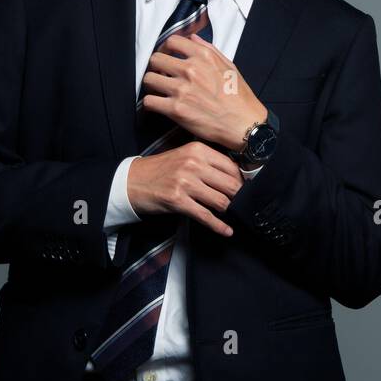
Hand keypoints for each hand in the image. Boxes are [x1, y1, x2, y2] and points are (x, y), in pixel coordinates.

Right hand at [127, 140, 242, 236]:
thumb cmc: (160, 170)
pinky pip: (205, 216)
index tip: (249, 189)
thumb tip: (235, 176)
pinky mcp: (178, 200)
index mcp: (197, 150)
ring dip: (230, 211)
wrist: (131, 182)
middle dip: (240, 197)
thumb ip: (208, 163)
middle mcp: (193, 164)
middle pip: (229, 184)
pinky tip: (226, 230)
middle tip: (246, 204)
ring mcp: (185, 182)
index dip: (242, 180)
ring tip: (235, 216)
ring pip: (220, 201)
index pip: (231, 166)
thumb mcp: (184, 156)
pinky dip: (218, 226)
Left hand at [140, 34, 267, 152]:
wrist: (243, 124)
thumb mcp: (229, 65)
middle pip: (156, 59)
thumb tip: (192, 39)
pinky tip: (158, 104)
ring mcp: (181, 89)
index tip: (167, 55)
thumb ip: (209, 49)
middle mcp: (190, 70)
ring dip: (152, 84)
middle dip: (156, 66)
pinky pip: (149, 101)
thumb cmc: (239, 96)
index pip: (172, 41)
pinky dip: (151, 103)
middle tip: (161, 74)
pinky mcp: (176, 109)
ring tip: (159, 90)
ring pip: (148, 79)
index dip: (166, 47)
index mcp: (203, 56)